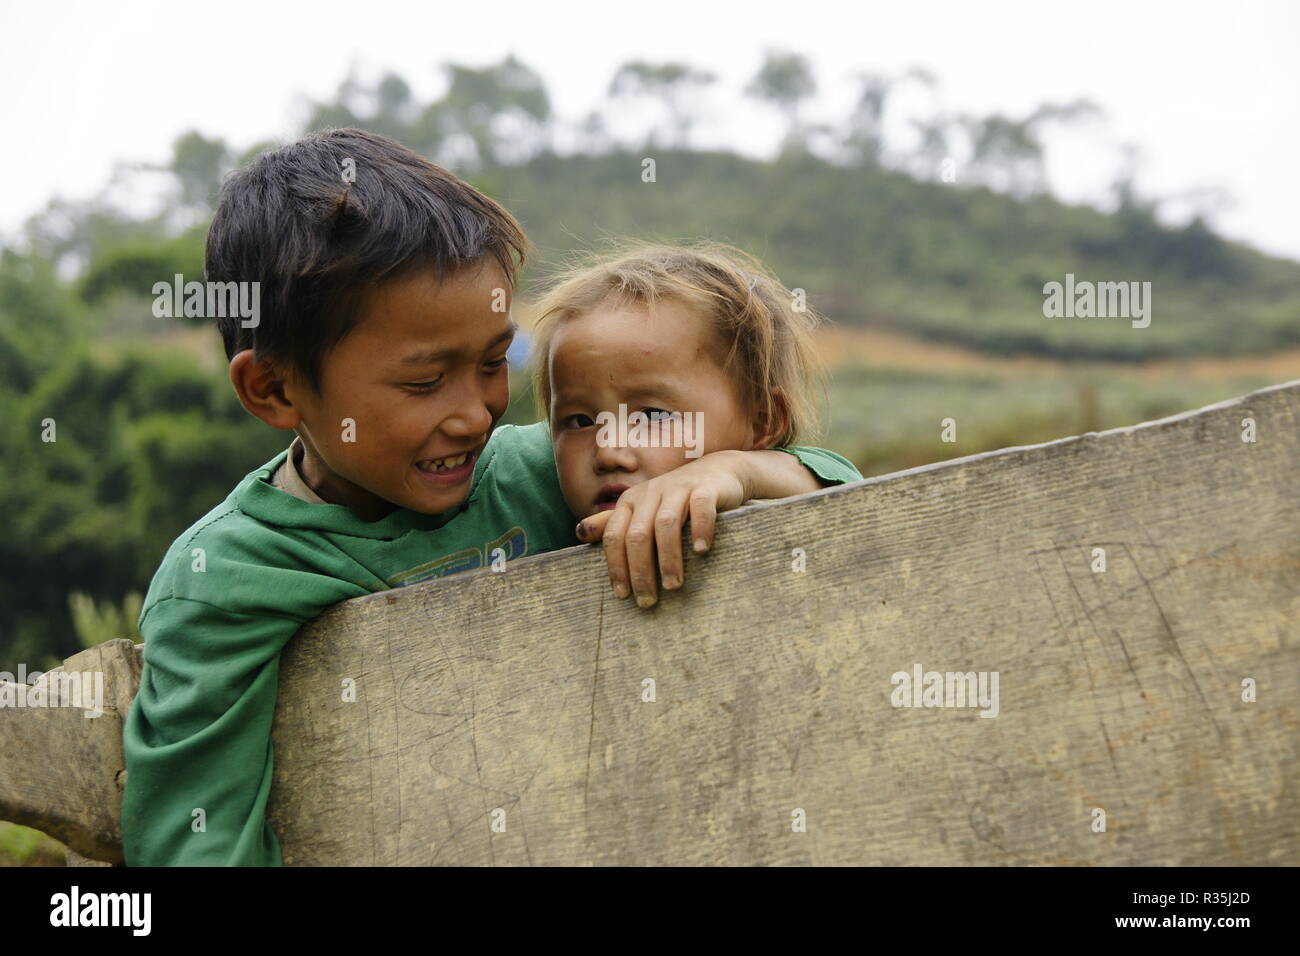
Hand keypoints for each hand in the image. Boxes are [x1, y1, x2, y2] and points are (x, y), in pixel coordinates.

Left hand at [574, 450, 751, 607]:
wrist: (719, 473)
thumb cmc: (676, 500)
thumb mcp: (642, 510)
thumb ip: (612, 522)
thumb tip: (579, 533)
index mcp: (631, 501)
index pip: (615, 536)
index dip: (616, 567)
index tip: (623, 596)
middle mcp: (651, 493)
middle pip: (638, 535)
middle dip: (641, 571)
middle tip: (648, 601)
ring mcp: (679, 488)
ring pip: (666, 524)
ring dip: (668, 559)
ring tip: (673, 586)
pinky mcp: (706, 488)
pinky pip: (700, 508)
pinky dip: (700, 529)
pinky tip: (701, 551)